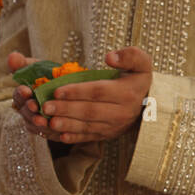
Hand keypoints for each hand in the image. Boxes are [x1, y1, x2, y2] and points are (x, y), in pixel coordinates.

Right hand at [7, 50, 53, 140]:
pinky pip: (51, 135)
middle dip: (29, 111)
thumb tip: (12, 56)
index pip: (18, 96)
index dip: (21, 94)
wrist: (72, 91)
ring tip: (45, 121)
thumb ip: (25, 64)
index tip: (26, 90)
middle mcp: (28, 111)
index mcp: (24, 95)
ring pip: (36, 126)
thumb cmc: (52, 77)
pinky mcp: (50, 133)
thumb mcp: (39, 67)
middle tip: (35, 107)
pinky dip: (54, 133)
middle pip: (25, 113)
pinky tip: (60, 131)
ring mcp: (38, 123)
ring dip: (39, 124)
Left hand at [38, 46, 152, 142]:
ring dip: (66, 125)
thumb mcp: (141, 63)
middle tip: (45, 107)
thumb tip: (110, 57)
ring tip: (48, 122)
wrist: (149, 105)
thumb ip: (130, 56)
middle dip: (66, 109)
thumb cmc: (137, 79)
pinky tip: (59, 135)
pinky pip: (89, 137)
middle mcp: (121, 113)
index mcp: (126, 93)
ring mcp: (113, 127)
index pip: (98, 92)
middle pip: (89, 111)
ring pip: (87, 126)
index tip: (57, 90)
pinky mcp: (107, 135)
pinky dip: (74, 138)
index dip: (77, 91)